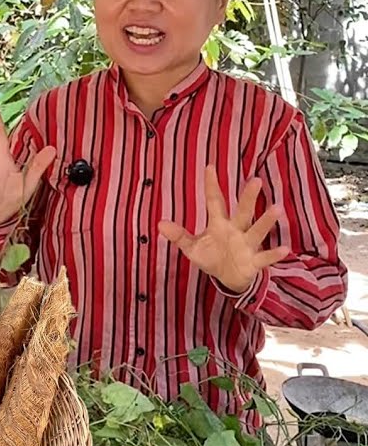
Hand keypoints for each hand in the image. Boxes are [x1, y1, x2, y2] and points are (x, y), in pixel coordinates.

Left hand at [158, 166, 289, 293]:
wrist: (228, 278)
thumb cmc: (212, 256)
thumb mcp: (192, 247)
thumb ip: (179, 235)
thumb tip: (159, 223)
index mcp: (219, 224)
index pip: (215, 201)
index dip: (211, 185)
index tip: (209, 167)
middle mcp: (236, 230)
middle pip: (242, 212)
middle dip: (248, 197)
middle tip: (255, 180)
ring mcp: (247, 245)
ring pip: (257, 230)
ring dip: (266, 221)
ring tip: (277, 208)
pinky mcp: (254, 261)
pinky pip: (265, 257)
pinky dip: (274, 254)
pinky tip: (284, 248)